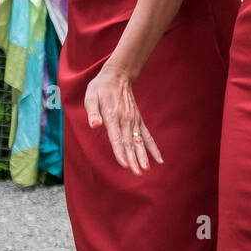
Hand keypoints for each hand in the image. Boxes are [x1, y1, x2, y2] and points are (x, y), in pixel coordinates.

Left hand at [84, 60, 161, 174]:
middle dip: (134, 159)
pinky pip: (147, 136)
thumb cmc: (100, 88)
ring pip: (139, 141)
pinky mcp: (138, 120)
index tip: (126, 165)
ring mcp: (134, 120)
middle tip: (138, 173)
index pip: (117, 138)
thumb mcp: (90, 96)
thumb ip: (92, 112)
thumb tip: (94, 125)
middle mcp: (125, 120)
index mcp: (112, 116)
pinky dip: (153, 147)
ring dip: (143, 156)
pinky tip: (159, 160)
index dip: (121, 152)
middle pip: (129, 142)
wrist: (117, 76)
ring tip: (147, 169)